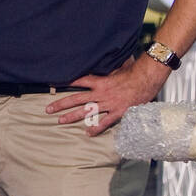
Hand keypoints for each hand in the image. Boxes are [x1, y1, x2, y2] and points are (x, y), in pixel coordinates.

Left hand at [45, 55, 169, 135]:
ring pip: (86, 112)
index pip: (78, 81)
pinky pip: (105, 122)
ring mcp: (108, 104)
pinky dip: (96, 128)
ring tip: (60, 120)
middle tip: (48, 109)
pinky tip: (88, 133)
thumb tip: (99, 62)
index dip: (64, 83)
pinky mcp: (118, 112)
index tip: (52, 85)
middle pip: (76, 99)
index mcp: (99, 81)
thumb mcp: (115, 68)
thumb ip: (105, 70)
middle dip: (60, 104)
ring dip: (72, 116)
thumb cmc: (133, 72)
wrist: (147, 78)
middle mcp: (100, 93)